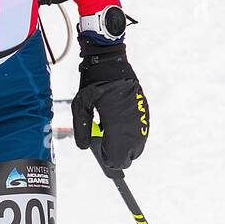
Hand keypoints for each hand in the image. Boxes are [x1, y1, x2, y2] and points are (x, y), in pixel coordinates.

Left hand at [72, 40, 147, 169]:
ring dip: (127, 147)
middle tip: (107, 149)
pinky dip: (133, 137)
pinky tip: (122, 130)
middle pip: (131, 154)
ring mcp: (141, 116)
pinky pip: (143, 132)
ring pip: (139, 145)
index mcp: (115, 122)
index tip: (103, 158)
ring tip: (113, 138)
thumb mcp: (80, 106)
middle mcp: (132, 122)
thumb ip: (82, 130)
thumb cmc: (93, 84)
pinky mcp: (145, 109)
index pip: (118, 156)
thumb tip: (85, 147)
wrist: (111, 61)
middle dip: (119, 156)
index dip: (110, 162)